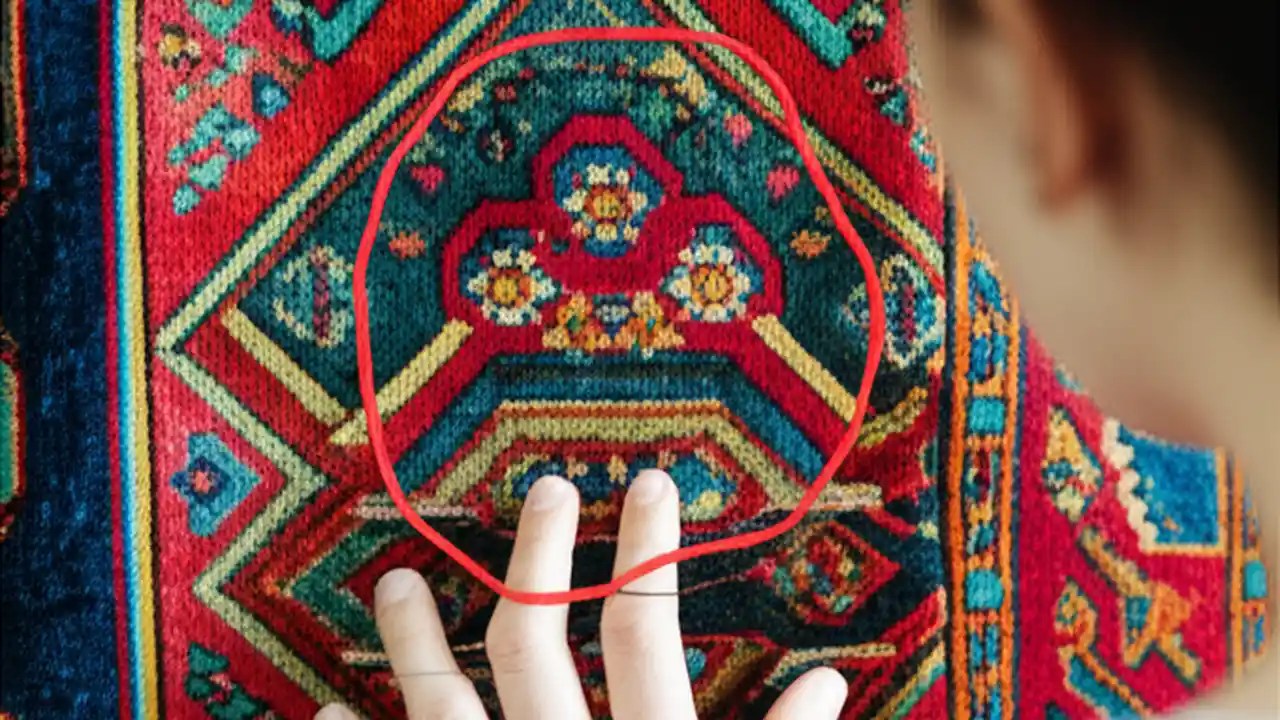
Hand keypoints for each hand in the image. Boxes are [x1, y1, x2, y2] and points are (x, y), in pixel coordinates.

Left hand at [315, 470, 848, 718]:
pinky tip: (328, 715)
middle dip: (537, 555)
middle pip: (531, 638)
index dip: (646, 553)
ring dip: (410, 636)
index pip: (645, 632)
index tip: (651, 484)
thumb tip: (828, 682)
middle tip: (543, 489)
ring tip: (391, 578)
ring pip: (439, 703)